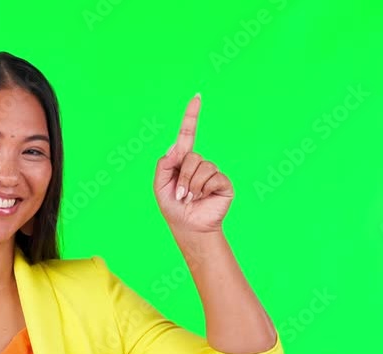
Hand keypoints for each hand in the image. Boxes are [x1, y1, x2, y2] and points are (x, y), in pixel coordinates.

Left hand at [154, 94, 233, 233]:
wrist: (188, 227)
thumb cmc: (173, 207)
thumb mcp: (159, 185)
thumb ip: (164, 164)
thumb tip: (177, 147)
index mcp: (182, 160)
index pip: (187, 134)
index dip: (191, 116)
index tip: (197, 97)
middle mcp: (199, 163)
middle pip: (191, 156)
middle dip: (183, 177)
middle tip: (180, 195)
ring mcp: (212, 172)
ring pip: (203, 167)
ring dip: (192, 186)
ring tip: (191, 198)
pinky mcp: (223, 183)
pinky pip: (213, 178)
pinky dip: (204, 190)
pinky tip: (203, 198)